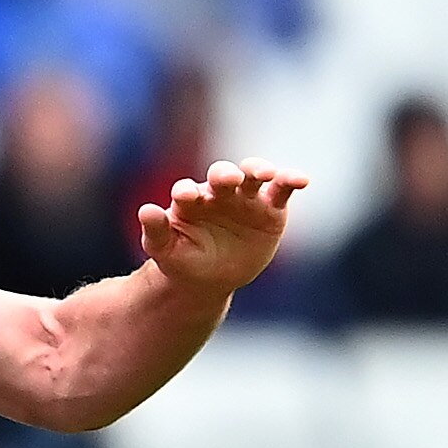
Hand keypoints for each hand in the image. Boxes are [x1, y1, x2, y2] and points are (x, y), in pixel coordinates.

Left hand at [139, 159, 306, 296]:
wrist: (209, 278)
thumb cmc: (182, 259)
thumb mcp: (164, 249)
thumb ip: (155, 230)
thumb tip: (146, 210)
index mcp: (189, 200)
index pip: (187, 190)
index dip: (187, 191)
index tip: (186, 196)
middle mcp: (217, 193)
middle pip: (222, 175)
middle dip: (224, 174)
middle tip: (227, 178)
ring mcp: (245, 198)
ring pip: (253, 176)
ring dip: (258, 169)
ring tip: (264, 172)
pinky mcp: (270, 208)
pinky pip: (281, 189)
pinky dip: (290, 180)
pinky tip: (301, 179)